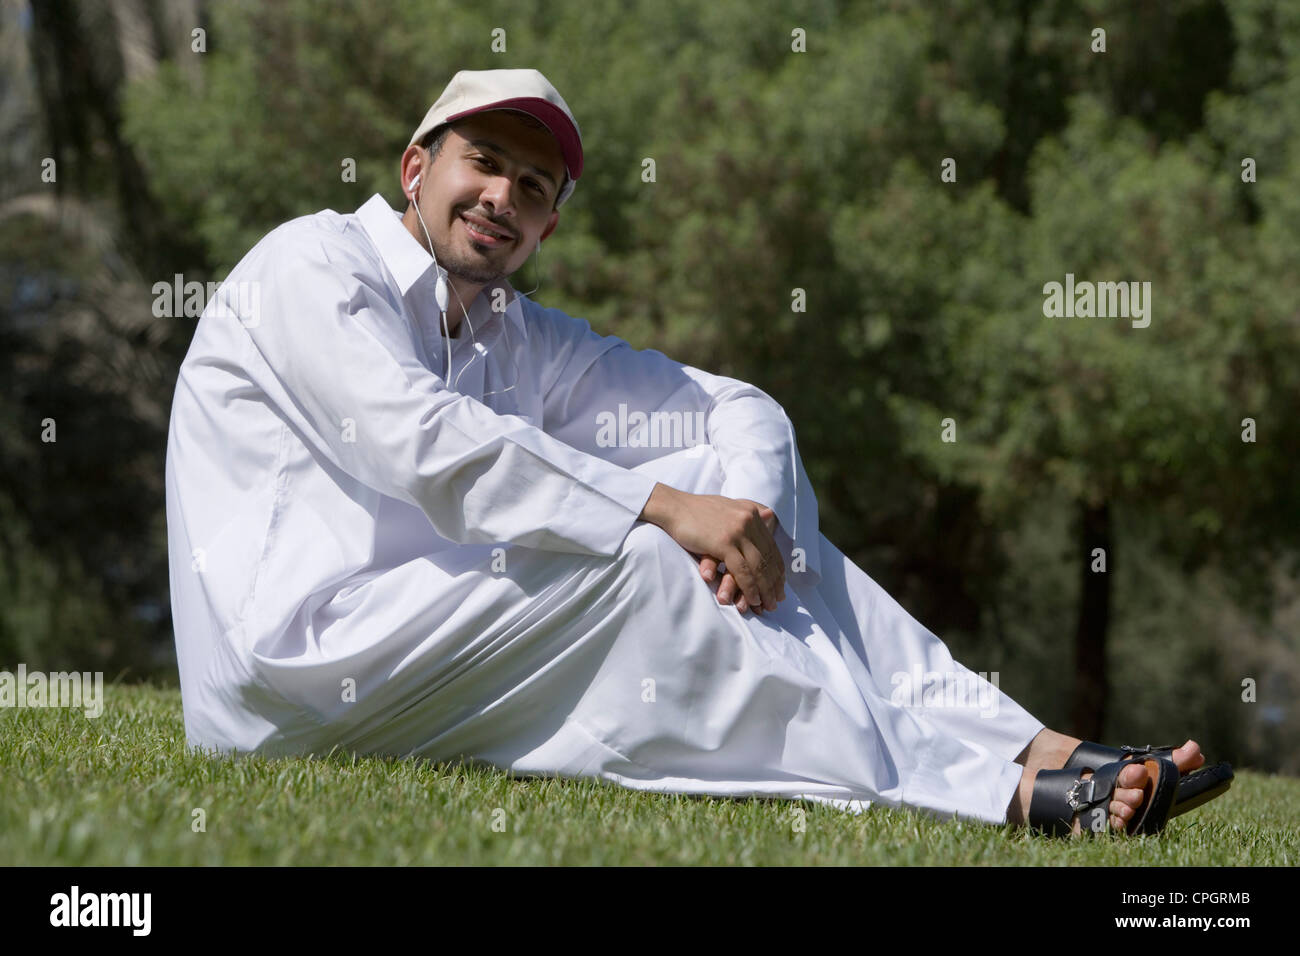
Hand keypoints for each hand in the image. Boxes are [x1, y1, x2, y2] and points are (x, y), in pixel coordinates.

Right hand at [639, 483, 784, 612]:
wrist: (672, 507)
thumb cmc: (696, 511)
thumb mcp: (728, 507)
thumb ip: (748, 513)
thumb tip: (770, 515)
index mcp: (751, 513)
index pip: (771, 546)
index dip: (777, 569)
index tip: (780, 586)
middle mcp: (749, 520)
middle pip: (768, 558)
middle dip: (774, 583)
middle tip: (776, 601)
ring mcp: (737, 531)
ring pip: (758, 567)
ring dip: (764, 590)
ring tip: (767, 605)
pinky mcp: (724, 543)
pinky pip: (742, 571)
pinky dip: (749, 588)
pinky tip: (752, 599)